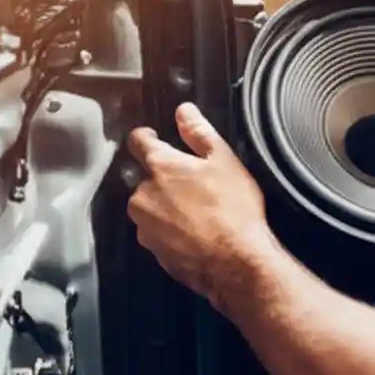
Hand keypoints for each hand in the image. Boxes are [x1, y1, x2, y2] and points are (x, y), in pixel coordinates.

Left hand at [127, 103, 274, 306]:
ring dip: (167, 207)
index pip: (138, 141)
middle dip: (165, 180)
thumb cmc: (233, 210)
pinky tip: (197, 234)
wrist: (235, 263)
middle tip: (195, 186)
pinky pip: (158, 233)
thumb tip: (184, 111)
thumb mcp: (224, 161)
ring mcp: (145, 226)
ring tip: (200, 213)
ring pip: (151, 208)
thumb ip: (199, 132)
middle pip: (146, 179)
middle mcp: (143, 195)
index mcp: (160, 167)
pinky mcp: (152, 252)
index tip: (154, 138)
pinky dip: (172, 231)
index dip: (147, 137)